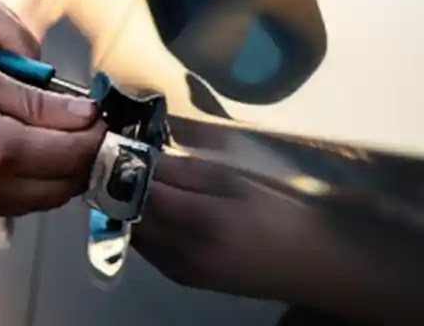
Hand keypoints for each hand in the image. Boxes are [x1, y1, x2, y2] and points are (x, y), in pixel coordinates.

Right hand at [0, 46, 104, 228]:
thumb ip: (34, 98)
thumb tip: (83, 112)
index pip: (73, 154)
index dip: (95, 134)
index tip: (98, 115)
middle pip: (60, 188)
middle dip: (79, 158)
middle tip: (78, 126)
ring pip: (31, 202)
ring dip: (48, 172)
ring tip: (40, 133)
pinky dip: (14, 183)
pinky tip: (0, 149)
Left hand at [132, 152, 366, 309]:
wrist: (307, 264)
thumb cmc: (277, 212)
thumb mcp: (234, 179)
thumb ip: (186, 169)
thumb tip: (143, 156)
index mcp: (200, 219)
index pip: (139, 191)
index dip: (122, 168)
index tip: (116, 145)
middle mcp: (181, 250)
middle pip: (128, 214)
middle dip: (120, 186)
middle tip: (122, 160)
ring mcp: (179, 269)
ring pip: (133, 232)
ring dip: (129, 207)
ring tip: (139, 182)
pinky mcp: (182, 279)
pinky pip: (147, 248)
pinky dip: (144, 226)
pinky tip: (158, 210)